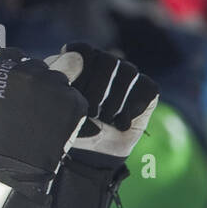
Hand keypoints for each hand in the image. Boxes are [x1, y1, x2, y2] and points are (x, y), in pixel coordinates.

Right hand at [0, 48, 88, 194]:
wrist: (9, 167)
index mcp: (6, 68)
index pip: (16, 56)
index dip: (17, 73)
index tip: (17, 90)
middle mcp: (32, 72)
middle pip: (40, 67)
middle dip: (36, 84)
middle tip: (29, 110)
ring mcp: (55, 87)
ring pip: (59, 81)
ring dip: (53, 96)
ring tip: (41, 121)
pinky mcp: (73, 103)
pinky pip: (74, 98)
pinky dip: (67, 111)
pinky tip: (53, 126)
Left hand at [46, 42, 158, 158]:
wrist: (91, 158)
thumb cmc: (72, 130)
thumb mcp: (59, 105)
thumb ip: (61, 75)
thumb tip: (70, 51)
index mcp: (81, 61)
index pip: (82, 49)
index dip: (79, 72)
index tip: (73, 94)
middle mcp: (105, 63)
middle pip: (107, 60)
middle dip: (96, 92)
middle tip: (90, 113)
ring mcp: (128, 76)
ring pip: (128, 72)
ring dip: (112, 104)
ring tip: (104, 119)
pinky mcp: (147, 91)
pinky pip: (144, 88)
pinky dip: (130, 110)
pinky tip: (120, 123)